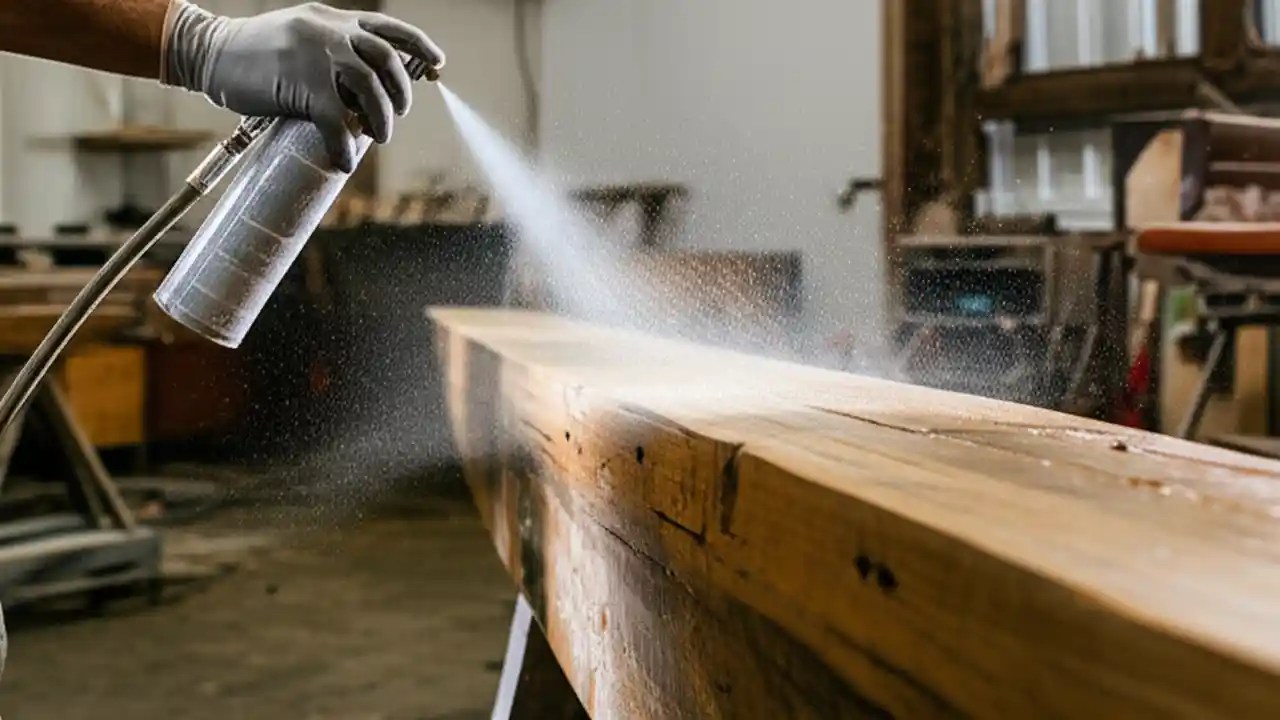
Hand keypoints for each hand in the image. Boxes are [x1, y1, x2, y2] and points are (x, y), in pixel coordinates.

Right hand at [162, 1, 443, 172]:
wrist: (207, 52)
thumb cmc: (254, 52)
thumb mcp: (300, 34)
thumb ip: (332, 49)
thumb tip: (363, 86)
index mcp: (334, 19)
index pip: (389, 29)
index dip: (420, 47)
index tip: (439, 65)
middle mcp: (330, 32)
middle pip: (387, 60)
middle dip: (400, 93)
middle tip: (394, 116)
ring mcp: (316, 57)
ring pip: (369, 89)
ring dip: (381, 119)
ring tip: (376, 138)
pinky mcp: (300, 86)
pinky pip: (337, 121)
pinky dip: (345, 147)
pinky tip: (344, 162)